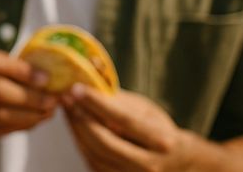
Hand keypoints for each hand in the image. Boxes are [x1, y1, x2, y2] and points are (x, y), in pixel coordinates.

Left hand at [62, 85, 192, 171]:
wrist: (176, 163)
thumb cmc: (159, 130)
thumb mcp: (147, 110)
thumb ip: (119, 100)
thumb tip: (89, 80)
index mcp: (161, 141)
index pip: (124, 120)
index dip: (97, 104)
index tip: (76, 88)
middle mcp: (149, 164)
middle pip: (104, 142)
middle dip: (80, 118)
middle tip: (65, 98)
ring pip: (94, 154)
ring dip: (76, 130)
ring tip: (67, 108)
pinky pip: (92, 162)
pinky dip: (80, 142)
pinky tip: (75, 125)